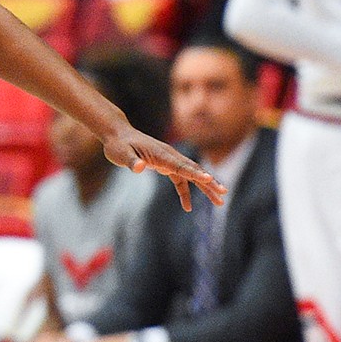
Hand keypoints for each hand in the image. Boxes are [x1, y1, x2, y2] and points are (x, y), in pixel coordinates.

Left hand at [103, 124, 225, 210]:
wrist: (118, 134)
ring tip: (219, 201)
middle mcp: (170, 156)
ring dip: (205, 188)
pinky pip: (180, 179)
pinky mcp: (165, 165)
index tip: (209, 180)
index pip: (182, 165)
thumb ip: (131, 161)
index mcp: (162, 154)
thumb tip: (139, 168)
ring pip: (191, 175)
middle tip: (223, 195)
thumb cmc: (118, 145)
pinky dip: (185, 192)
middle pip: (193, 170)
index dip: (195, 174)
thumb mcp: (120, 154)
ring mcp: (169, 160)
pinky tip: (187, 206)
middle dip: (209, 183)